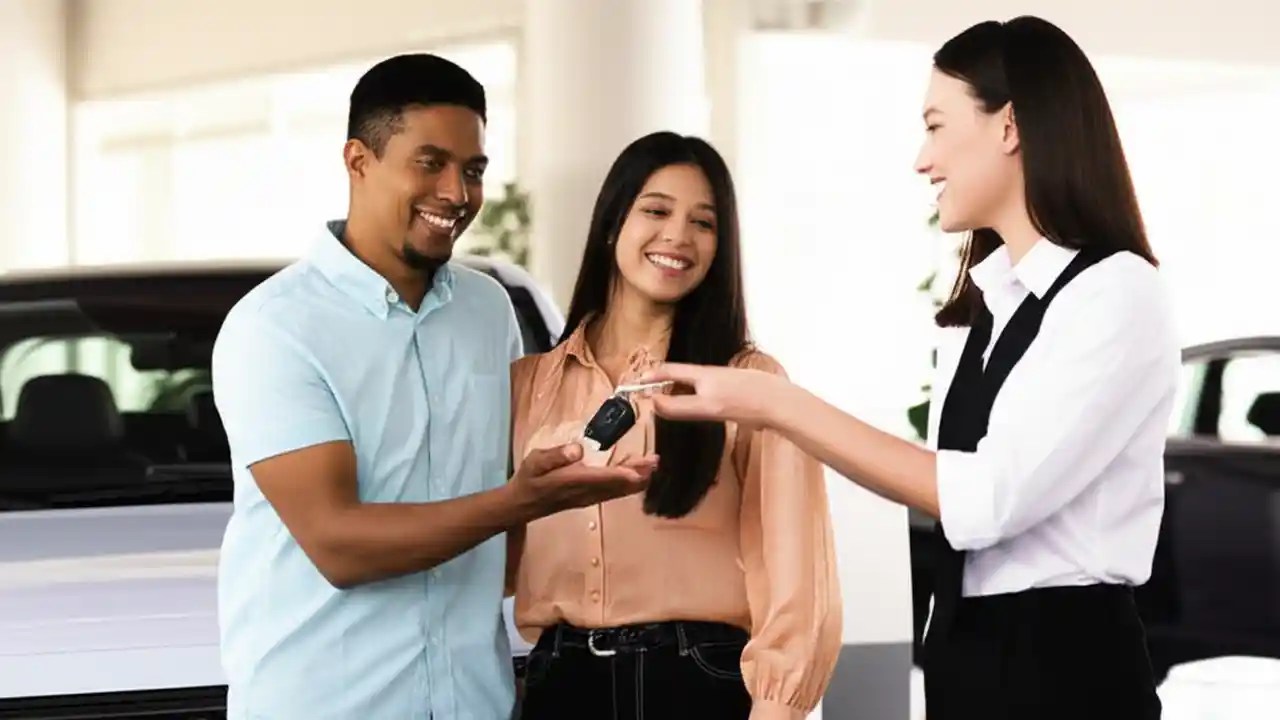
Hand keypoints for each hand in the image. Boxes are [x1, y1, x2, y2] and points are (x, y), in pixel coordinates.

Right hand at [510, 442, 657, 516]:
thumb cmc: (529, 478)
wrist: (522, 504)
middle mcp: (585, 492)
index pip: (602, 478)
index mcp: (573, 481)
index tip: (641, 468)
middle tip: (656, 461)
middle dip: (638, 474)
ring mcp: (589, 497)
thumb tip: (577, 450)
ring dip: (637, 479)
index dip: (623, 474)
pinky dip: (628, 483)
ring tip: (653, 466)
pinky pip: (614, 492)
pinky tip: (636, 474)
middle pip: (617, 485)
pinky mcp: (590, 498)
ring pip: (618, 490)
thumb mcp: (535, 462)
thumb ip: (555, 455)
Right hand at [638, 362, 784, 424]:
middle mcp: (711, 376)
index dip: (649, 378)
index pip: (668, 372)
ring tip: (667, 397)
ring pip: (695, 383)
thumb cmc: (746, 405)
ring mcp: (725, 382)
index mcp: (702, 375)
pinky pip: (709, 390)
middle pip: (680, 375)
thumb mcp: (707, 408)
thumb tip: (654, 402)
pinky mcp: (736, 390)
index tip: (634, 384)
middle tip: (647, 389)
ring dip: (678, 388)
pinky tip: (700, 404)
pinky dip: (696, 394)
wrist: (781, 404)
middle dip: (662, 381)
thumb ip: (679, 407)